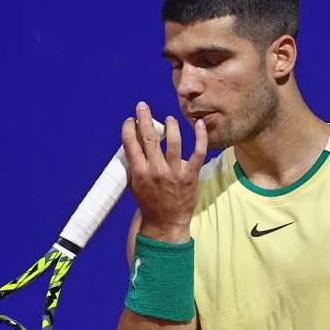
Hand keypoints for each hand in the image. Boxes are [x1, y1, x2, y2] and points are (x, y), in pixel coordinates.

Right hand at [121, 100, 206, 242]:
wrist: (166, 223)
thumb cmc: (149, 203)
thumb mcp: (134, 185)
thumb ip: (134, 164)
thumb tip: (133, 142)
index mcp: (139, 173)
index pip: (131, 143)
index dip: (129, 128)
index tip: (130, 120)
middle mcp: (156, 171)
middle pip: (149, 138)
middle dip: (145, 118)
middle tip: (142, 106)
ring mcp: (174, 172)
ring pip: (173, 141)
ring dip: (170, 125)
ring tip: (169, 119)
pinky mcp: (191, 175)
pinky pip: (198, 151)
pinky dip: (200, 136)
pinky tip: (199, 123)